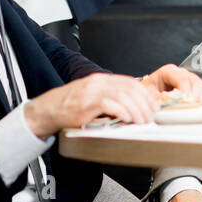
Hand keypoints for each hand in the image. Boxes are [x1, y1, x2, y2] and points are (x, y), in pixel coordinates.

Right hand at [24, 73, 155, 137]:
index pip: (130, 82)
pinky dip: (122, 112)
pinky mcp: (86, 104)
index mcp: (102, 80)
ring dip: (136, 110)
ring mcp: (92, 92)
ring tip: (141, 121)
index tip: (152, 106)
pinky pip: (109, 104)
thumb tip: (132, 107)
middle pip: (130, 88)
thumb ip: (110, 98)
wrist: (48, 110)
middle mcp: (98, 83)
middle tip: (150, 116)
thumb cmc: (70, 106)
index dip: (145, 94)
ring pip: (123, 96)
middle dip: (144, 104)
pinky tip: (127, 119)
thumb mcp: (93, 97)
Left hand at [139, 64, 201, 104]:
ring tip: (193, 110)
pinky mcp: (196, 89)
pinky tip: (195, 110)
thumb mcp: (149, 95)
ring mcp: (190, 80)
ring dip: (200, 99)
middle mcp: (182, 73)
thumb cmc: (149, 93)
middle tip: (190, 108)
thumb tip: (170, 108)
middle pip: (195, 81)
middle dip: (194, 96)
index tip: (184, 102)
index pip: (182, 78)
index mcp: (169, 71)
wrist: (147, 94)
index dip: (185, 91)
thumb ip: (159, 100)